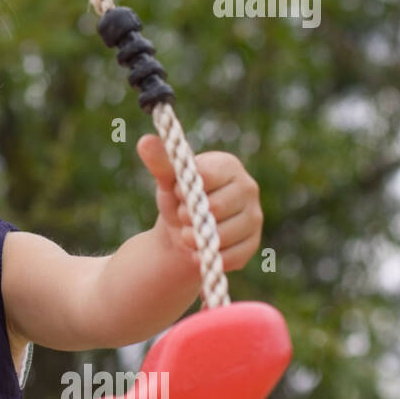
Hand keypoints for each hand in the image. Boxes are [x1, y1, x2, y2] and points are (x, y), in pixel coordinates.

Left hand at [136, 135, 262, 270]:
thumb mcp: (168, 181)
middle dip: (189, 216)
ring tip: (187, 234)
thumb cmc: (178, 200)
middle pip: (215, 207)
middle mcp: (248, 188)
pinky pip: (229, 256)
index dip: (184, 190)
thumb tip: (145, 141)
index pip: (206, 177)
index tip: (178, 193)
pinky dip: (208, 257)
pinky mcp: (252, 243)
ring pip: (222, 234)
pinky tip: (198, 251)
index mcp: (228, 165)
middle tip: (182, 217)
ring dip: (196, 239)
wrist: (184, 234)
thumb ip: (160, 162)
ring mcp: (254, 216)